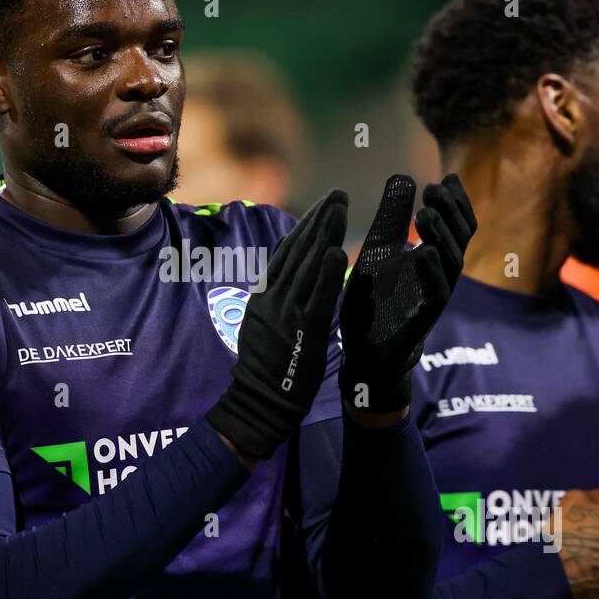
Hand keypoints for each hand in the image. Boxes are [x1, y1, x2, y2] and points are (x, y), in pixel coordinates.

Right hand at [206, 190, 347, 459]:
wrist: (257, 405)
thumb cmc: (266, 373)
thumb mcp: (264, 327)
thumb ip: (274, 300)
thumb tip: (286, 274)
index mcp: (263, 298)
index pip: (286, 253)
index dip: (305, 227)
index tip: (323, 206)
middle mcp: (272, 299)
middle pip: (298, 251)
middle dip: (319, 219)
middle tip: (338, 194)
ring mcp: (286, 314)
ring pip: (308, 266)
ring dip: (326, 233)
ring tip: (341, 207)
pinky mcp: (302, 332)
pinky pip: (317, 298)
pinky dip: (327, 274)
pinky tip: (338, 253)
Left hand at [338, 173, 475, 414]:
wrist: (364, 347)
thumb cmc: (376, 298)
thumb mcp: (380, 249)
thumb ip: (392, 217)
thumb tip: (404, 176)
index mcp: (434, 256)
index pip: (456, 224)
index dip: (456, 201)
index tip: (447, 177)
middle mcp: (440, 274)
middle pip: (459, 239)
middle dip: (450, 212)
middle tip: (433, 188)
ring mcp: (434, 296)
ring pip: (451, 263)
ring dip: (441, 236)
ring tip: (425, 213)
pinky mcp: (422, 318)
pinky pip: (437, 294)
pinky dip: (432, 272)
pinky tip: (422, 252)